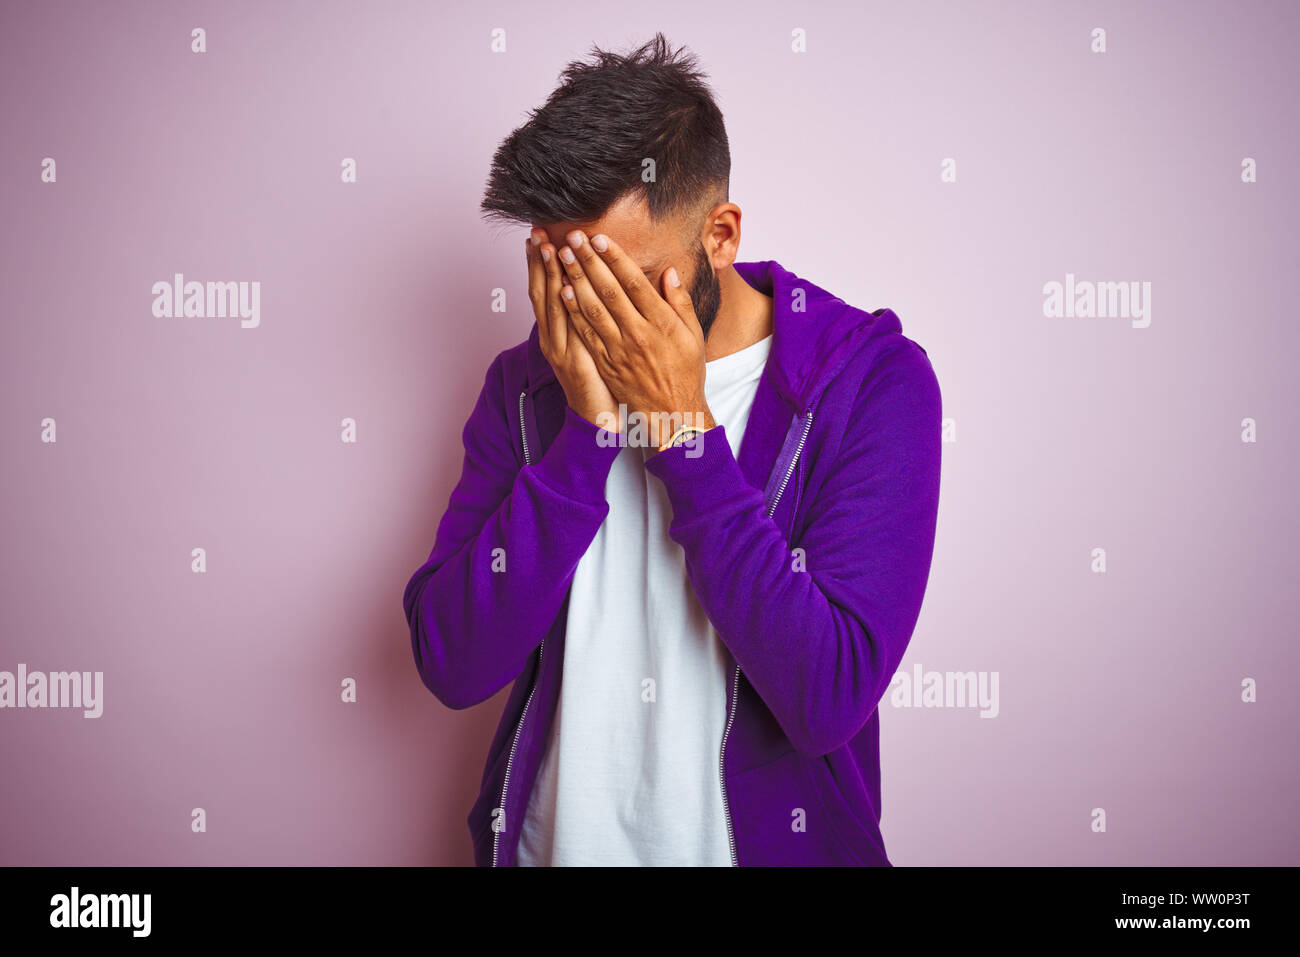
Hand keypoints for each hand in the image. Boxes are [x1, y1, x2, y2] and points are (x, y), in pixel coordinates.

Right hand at [526, 229, 621, 432]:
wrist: (597, 416)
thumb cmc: (597, 379)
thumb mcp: (587, 342)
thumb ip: (584, 315)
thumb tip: (581, 286)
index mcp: (555, 331)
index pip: (545, 289)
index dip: (540, 263)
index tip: (540, 236)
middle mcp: (551, 337)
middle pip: (541, 292)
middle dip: (539, 262)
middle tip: (537, 232)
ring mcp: (558, 349)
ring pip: (550, 306)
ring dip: (548, 276)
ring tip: (547, 248)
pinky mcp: (571, 361)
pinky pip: (566, 329)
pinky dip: (563, 308)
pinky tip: (562, 287)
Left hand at [554, 229, 715, 449]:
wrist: (672, 412)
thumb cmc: (685, 371)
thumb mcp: (693, 335)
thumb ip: (681, 303)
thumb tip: (669, 272)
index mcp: (661, 323)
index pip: (634, 283)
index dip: (615, 258)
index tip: (600, 238)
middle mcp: (638, 334)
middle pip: (609, 291)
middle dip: (589, 261)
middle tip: (573, 237)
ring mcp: (619, 350)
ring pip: (593, 309)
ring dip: (575, 280)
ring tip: (562, 256)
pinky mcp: (605, 363)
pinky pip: (585, 334)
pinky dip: (573, 312)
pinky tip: (562, 291)